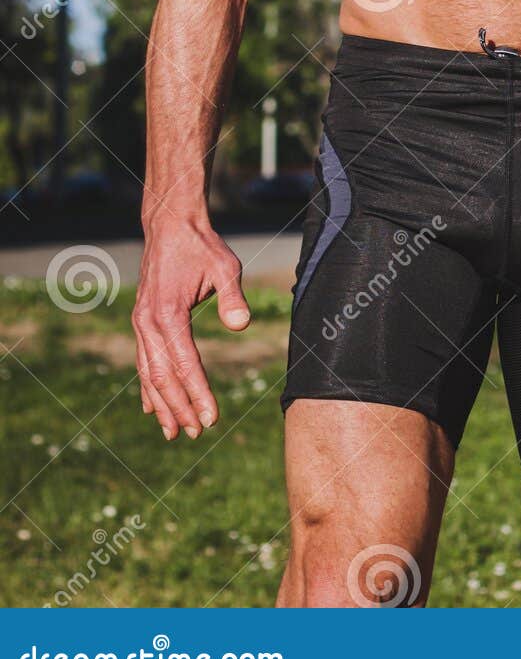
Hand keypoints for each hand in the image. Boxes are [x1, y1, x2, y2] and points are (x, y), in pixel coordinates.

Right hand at [132, 220, 250, 439]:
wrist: (170, 224)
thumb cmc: (201, 246)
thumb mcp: (224, 266)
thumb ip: (232, 297)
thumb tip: (241, 325)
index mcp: (168, 313)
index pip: (185, 364)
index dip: (199, 394)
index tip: (211, 419)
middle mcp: (148, 322)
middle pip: (164, 376)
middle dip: (179, 408)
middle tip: (197, 434)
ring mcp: (141, 322)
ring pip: (149, 373)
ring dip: (161, 405)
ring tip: (173, 433)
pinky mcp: (141, 320)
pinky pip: (143, 361)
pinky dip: (147, 386)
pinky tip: (150, 408)